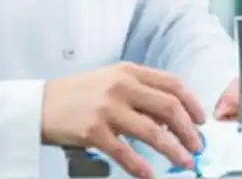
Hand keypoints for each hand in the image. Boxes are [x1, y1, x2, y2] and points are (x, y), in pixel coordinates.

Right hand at [41, 62, 205, 178]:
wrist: (40, 104)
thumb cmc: (79, 94)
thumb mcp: (112, 80)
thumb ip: (141, 91)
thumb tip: (172, 118)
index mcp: (129, 72)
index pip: (173, 84)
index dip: (192, 103)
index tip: (201, 120)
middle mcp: (121, 87)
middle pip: (168, 107)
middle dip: (188, 129)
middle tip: (197, 144)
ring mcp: (107, 109)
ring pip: (152, 132)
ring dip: (173, 149)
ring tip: (184, 161)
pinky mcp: (93, 132)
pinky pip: (124, 152)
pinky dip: (140, 166)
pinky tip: (150, 174)